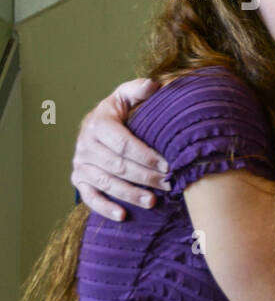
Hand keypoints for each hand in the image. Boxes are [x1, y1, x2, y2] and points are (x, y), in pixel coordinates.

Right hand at [71, 78, 169, 220]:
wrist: (96, 127)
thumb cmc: (118, 112)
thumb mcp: (126, 96)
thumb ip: (138, 90)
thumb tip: (154, 85)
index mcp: (98, 123)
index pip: (123, 143)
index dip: (146, 155)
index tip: (168, 165)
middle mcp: (85, 144)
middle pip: (118, 166)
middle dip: (145, 177)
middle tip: (168, 184)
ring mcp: (80, 164)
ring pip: (106, 182)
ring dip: (130, 194)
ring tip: (153, 202)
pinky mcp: (78, 180)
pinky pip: (90, 197)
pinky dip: (104, 207)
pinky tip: (123, 215)